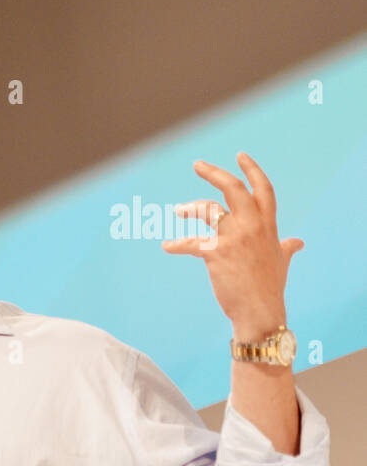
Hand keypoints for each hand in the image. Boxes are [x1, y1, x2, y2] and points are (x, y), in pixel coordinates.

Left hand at [162, 152, 303, 340]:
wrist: (260, 310)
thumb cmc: (269, 286)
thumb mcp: (281, 260)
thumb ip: (286, 247)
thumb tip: (298, 242)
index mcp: (267, 225)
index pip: (262, 190)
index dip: (252, 170)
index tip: (240, 155)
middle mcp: (252, 226)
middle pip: (233, 189)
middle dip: (214, 173)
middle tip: (197, 165)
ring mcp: (234, 238)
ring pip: (208, 210)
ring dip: (190, 208)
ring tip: (178, 211)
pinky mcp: (215, 253)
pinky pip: (190, 243)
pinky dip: (176, 245)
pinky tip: (167, 246)